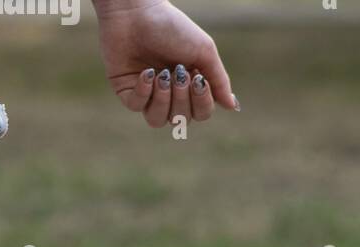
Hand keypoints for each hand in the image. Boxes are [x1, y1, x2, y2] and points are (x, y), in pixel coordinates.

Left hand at [96, 0, 237, 127]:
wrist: (138, 14)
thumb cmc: (173, 29)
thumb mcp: (203, 51)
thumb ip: (218, 79)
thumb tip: (233, 106)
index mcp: (191, 83)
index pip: (201, 113)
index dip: (202, 102)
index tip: (198, 77)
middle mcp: (170, 92)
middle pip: (181, 119)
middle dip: (182, 99)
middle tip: (178, 73)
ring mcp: (147, 94)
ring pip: (158, 120)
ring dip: (163, 99)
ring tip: (162, 75)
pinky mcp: (126, 92)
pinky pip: (137, 106)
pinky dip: (144, 91)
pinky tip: (146, 72)